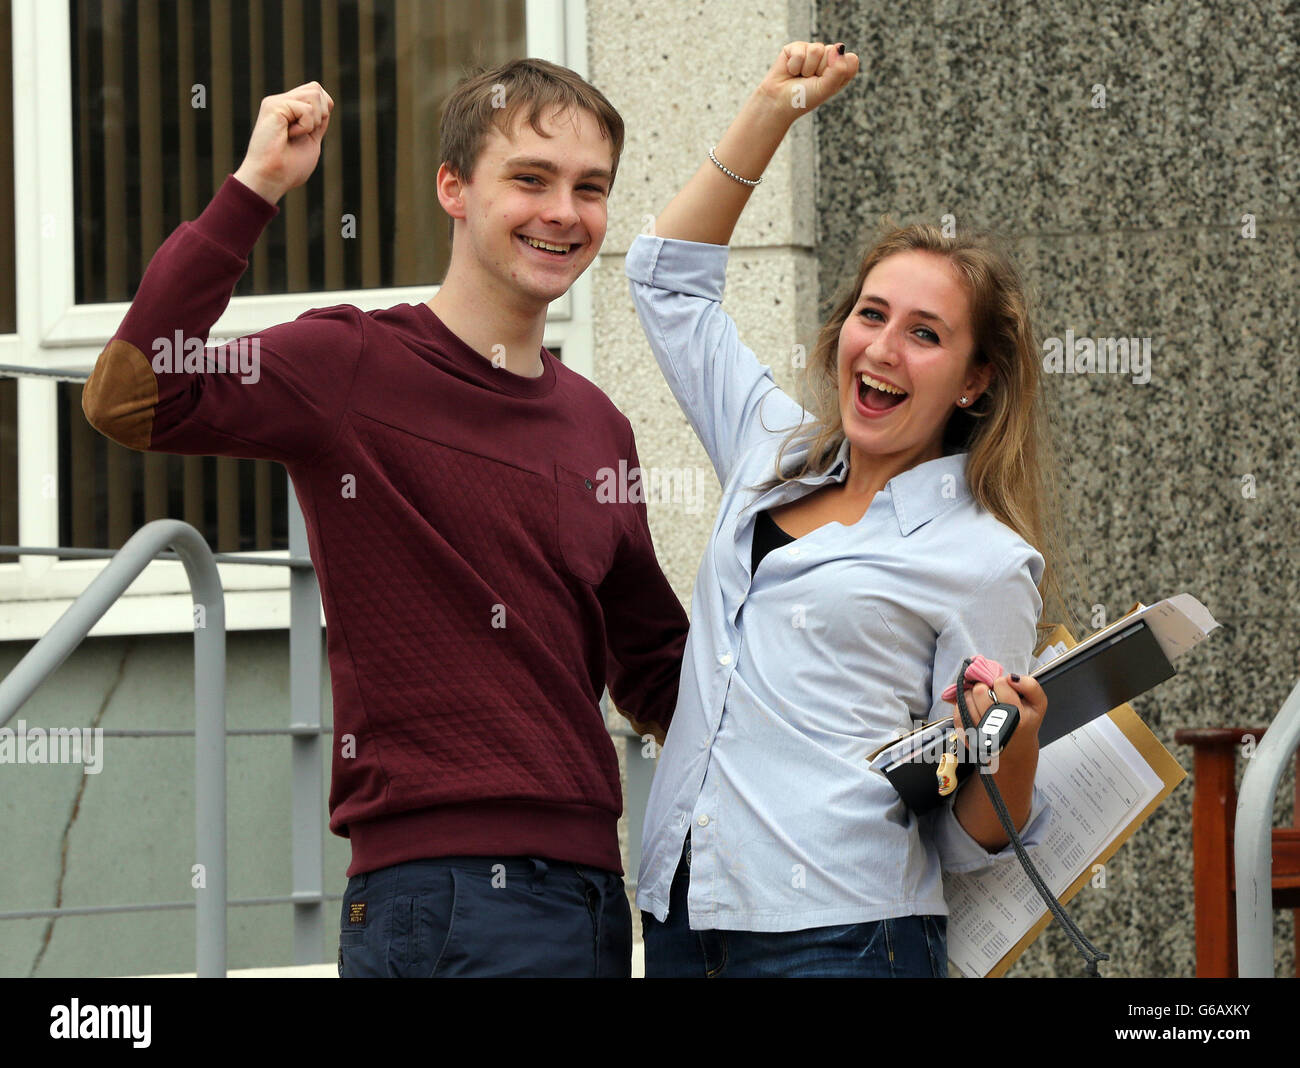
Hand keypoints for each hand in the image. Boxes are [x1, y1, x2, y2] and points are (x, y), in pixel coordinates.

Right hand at [233, 82, 334, 204]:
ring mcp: (277, 102)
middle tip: (306, 133)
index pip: (316, 93)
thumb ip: (317, 123)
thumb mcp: (311, 141)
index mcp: (290, 110)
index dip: (323, 111)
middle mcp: (282, 102)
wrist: (272, 178)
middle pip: (316, 88)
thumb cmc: (289, 168)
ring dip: (313, 121)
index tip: (311, 133)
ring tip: (296, 134)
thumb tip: (328, 104)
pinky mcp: (273, 105)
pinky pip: (307, 109)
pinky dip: (305, 127)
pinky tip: (289, 135)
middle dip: (321, 112)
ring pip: (314, 93)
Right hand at [757, 41, 858, 116]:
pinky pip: (801, 51)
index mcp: (840, 69)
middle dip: (820, 69)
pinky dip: (795, 65)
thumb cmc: (804, 98)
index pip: (851, 59)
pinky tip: (791, 71)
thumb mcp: (826, 88)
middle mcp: (828, 58)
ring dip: (807, 68)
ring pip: (817, 49)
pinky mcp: (796, 47)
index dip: (838, 71)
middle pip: (833, 51)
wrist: (779, 102)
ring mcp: (812, 51)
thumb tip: (839, 46)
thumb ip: (839, 69)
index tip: (826, 83)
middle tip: (810, 80)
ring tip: (800, 75)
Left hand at [949, 671, 1046, 769]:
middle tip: (992, 695)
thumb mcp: (1038, 704)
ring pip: (966, 699)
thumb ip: (1030, 685)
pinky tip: (975, 710)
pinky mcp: (967, 737)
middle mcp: (997, 727)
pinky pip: (957, 712)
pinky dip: (963, 707)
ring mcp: (979, 733)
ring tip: (984, 702)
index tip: (1004, 691)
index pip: (1000, 683)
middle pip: (979, 690)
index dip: (1001, 684)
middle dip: (984, 688)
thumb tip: (1011, 678)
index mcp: (1017, 716)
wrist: (1016, 751)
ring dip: (972, 696)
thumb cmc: (1026, 723)